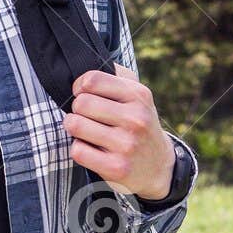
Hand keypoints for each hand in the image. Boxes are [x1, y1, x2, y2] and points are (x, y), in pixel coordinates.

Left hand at [63, 64, 174, 199]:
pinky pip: (78, 151)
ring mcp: (127, 145)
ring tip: (86, 132)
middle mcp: (136, 119)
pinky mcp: (117, 168)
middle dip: (77, 109)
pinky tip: (92, 150)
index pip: (92, 79)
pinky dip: (79, 149)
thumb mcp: (137, 96)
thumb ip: (116, 75)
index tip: (83, 94)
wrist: (158, 166)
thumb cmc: (138, 123)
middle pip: (80, 103)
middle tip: (87, 117)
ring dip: (74, 128)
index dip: (79, 86)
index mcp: (139, 96)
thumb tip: (88, 65)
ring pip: (75, 125)